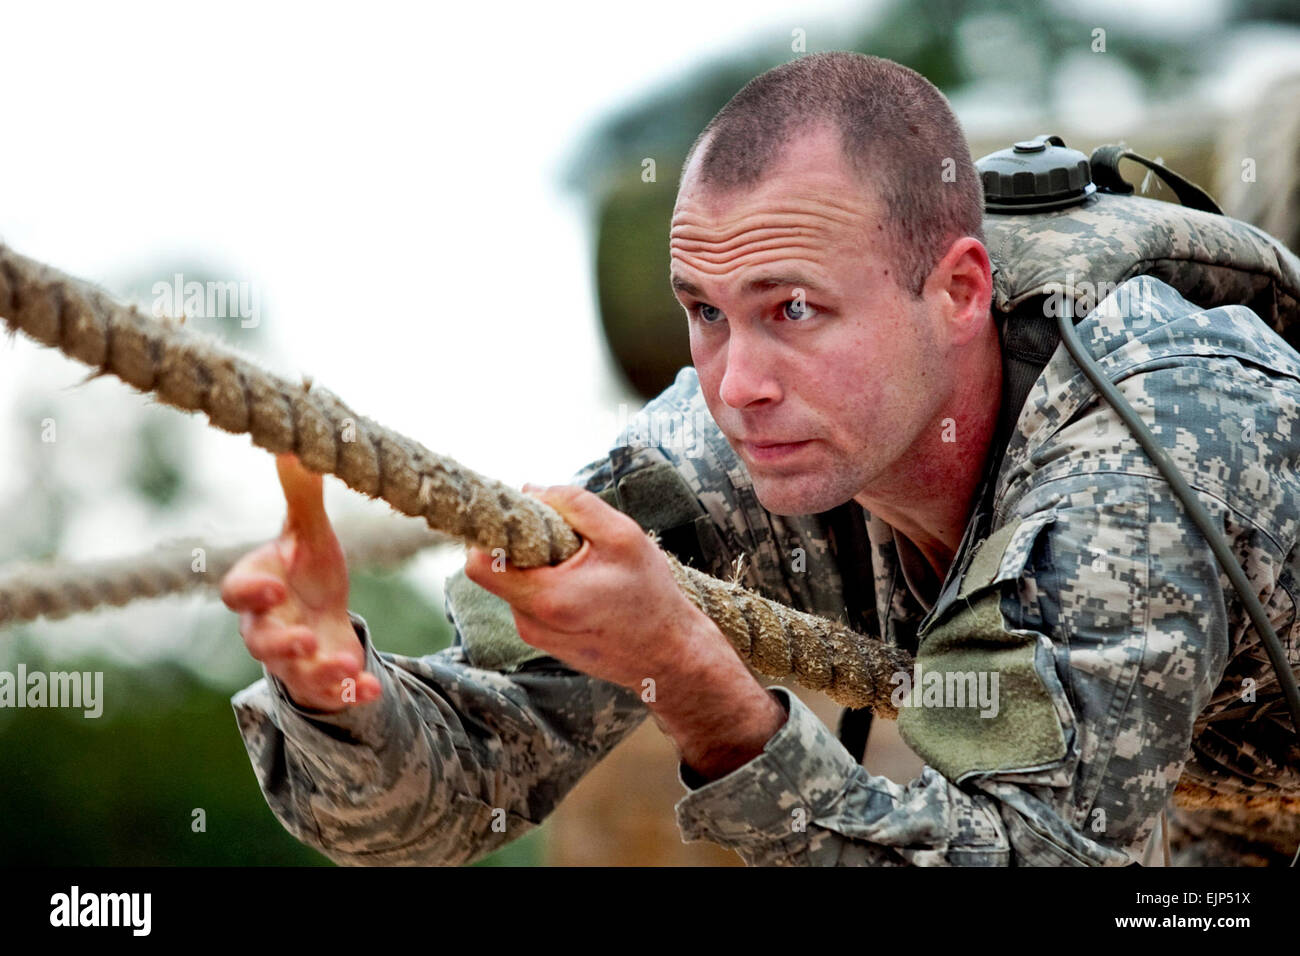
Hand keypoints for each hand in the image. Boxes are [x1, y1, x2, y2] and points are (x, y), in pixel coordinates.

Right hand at [220, 453, 381, 711]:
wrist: (322, 618)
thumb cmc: (307, 572)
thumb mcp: (310, 534)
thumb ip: (302, 497)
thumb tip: (293, 445)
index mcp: (260, 586)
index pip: (236, 592)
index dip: (250, 591)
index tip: (274, 586)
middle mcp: (269, 627)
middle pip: (260, 642)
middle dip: (280, 643)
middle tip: (302, 639)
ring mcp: (294, 659)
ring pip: (295, 674)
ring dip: (318, 672)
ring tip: (344, 666)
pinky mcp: (322, 681)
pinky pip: (330, 695)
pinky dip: (350, 694)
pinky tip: (371, 689)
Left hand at [465, 483, 786, 779]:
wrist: (669, 655)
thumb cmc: (650, 595)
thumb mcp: (623, 536)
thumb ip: (574, 504)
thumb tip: (530, 489)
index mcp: (545, 597)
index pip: (480, 563)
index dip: (491, 531)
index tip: (518, 515)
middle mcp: (530, 621)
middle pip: (498, 568)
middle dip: (524, 543)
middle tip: (565, 536)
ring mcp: (535, 634)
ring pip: (516, 582)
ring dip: (540, 564)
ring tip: (585, 565)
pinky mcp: (544, 639)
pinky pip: (531, 599)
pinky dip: (550, 583)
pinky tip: (586, 585)